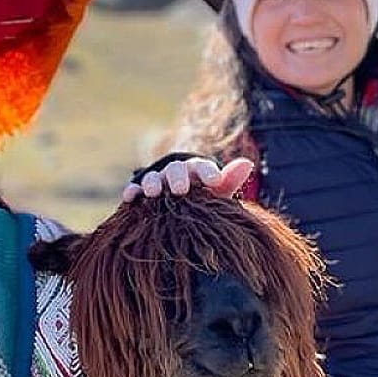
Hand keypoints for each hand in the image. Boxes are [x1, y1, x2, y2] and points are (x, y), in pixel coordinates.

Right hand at [122, 156, 252, 201]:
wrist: (181, 214)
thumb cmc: (204, 203)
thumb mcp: (218, 195)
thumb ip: (230, 181)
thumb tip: (247, 163)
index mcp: (197, 171)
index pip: (203, 167)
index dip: (207, 172)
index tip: (214, 181)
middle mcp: (176, 173)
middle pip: (176, 170)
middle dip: (177, 177)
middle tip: (181, 190)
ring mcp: (157, 182)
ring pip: (153, 178)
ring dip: (152, 183)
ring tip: (153, 193)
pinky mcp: (140, 192)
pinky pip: (134, 189)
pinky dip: (132, 191)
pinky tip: (130, 198)